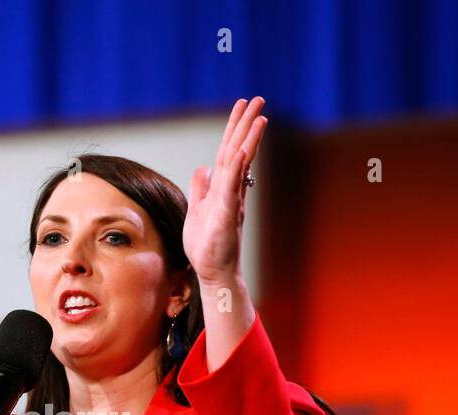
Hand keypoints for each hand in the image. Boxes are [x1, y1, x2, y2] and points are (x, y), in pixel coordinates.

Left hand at [183, 96, 267, 286]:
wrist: (213, 272)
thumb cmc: (207, 245)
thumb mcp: (197, 210)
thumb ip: (201, 188)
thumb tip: (202, 169)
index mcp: (222, 188)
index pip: (228, 151)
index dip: (234, 129)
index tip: (242, 106)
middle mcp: (231, 191)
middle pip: (238, 150)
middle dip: (246, 124)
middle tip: (258, 98)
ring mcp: (231, 201)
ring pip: (239, 164)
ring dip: (248, 139)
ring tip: (259, 115)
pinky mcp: (227, 215)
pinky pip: (233, 188)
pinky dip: (236, 169)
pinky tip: (241, 151)